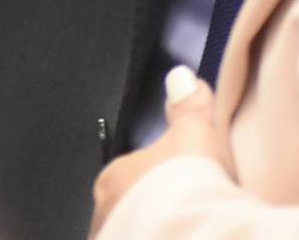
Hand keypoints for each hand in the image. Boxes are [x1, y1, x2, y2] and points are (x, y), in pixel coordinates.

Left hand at [91, 68, 231, 237]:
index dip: (157, 182)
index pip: (131, 175)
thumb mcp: (194, 136)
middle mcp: (103, 213)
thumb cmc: (185, 184)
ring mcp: (109, 238)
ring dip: (149, 232)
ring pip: (131, 232)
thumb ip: (188, 107)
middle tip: (182, 216)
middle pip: (128, 211)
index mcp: (114, 176)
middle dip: (149, 214)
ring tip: (181, 232)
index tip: (181, 189)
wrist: (186, 235)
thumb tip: (179, 75)